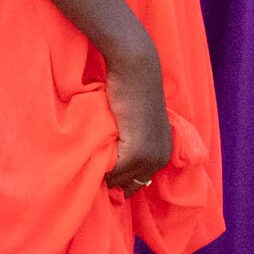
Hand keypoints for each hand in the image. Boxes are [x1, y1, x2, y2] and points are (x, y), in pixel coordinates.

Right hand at [101, 35, 172, 194]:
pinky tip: (91, 156)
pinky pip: (114, 170)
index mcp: (164, 150)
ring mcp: (150, 156)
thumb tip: (117, 148)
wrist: (136, 70)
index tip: (106, 175)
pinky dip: (102, 166)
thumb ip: (136, 136)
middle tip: (95, 172)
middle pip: (132, 183)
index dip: (123, 178)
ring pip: (122, 179)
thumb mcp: (140, 117)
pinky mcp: (136, 152)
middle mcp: (161, 157)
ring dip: (106, 173)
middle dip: (115, 179)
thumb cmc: (134, 87)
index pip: (141, 179)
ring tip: (90, 165)